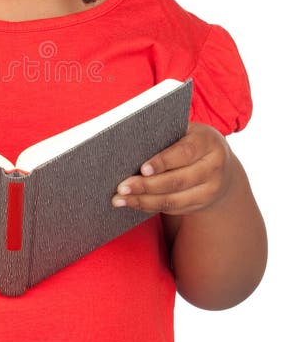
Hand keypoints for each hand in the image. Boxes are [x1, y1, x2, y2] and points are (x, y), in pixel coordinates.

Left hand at [111, 122, 233, 216]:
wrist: (221, 165)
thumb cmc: (193, 142)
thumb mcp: (187, 132)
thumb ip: (166, 137)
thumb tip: (130, 146)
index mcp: (208, 143)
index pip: (184, 153)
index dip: (162, 162)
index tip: (142, 169)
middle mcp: (213, 168)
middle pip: (177, 181)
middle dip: (146, 186)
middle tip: (122, 187)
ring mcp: (210, 190)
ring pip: (174, 200)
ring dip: (144, 201)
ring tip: (120, 199)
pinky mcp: (201, 205)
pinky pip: (173, 209)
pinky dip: (150, 206)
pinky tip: (133, 203)